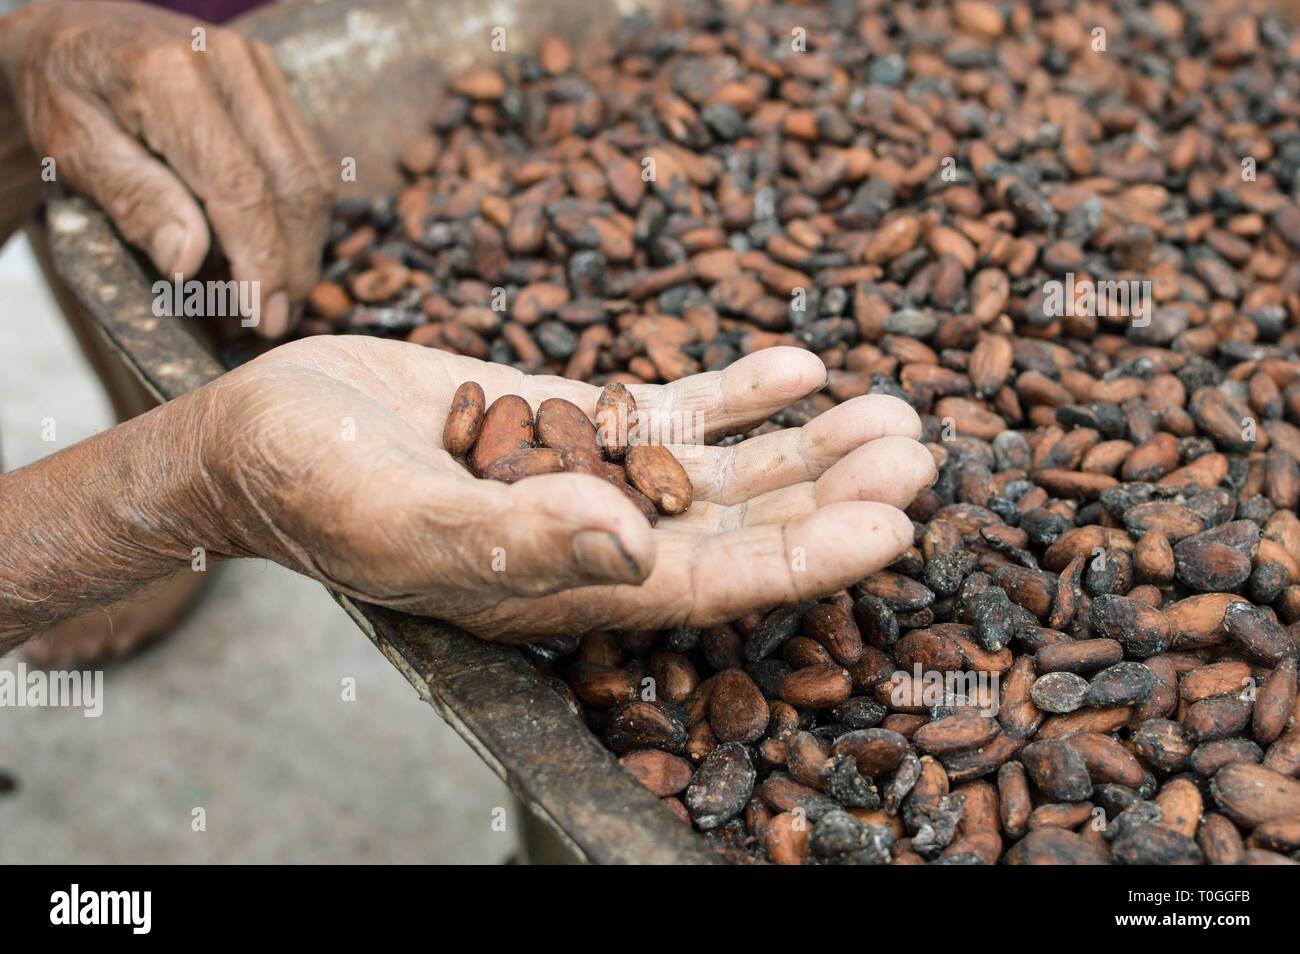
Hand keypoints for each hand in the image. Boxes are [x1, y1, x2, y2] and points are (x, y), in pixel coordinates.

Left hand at [0, 1, 334, 336]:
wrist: (73, 34)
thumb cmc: (64, 95)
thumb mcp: (74, 152)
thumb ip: (136, 202)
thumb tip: (189, 263)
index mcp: (168, 76)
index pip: (241, 186)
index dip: (260, 259)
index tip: (263, 317)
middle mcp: (228, 64)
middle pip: (292, 184)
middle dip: (292, 263)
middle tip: (277, 321)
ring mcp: (258, 68)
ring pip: (313, 175)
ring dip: (305, 244)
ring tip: (282, 294)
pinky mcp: (273, 81)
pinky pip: (309, 159)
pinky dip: (302, 214)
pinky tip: (280, 249)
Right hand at [198, 337, 936, 640]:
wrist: (267, 431)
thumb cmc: (317, 491)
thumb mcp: (408, 517)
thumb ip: (520, 539)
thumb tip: (634, 550)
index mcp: (566, 588)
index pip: (711, 584)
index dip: (805, 558)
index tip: (893, 524)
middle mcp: (596, 543)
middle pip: (741, 526)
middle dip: (832, 492)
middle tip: (921, 451)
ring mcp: (592, 478)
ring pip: (723, 469)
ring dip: (806, 443)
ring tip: (892, 409)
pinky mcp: (575, 421)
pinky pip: (674, 409)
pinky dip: (737, 391)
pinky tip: (801, 367)